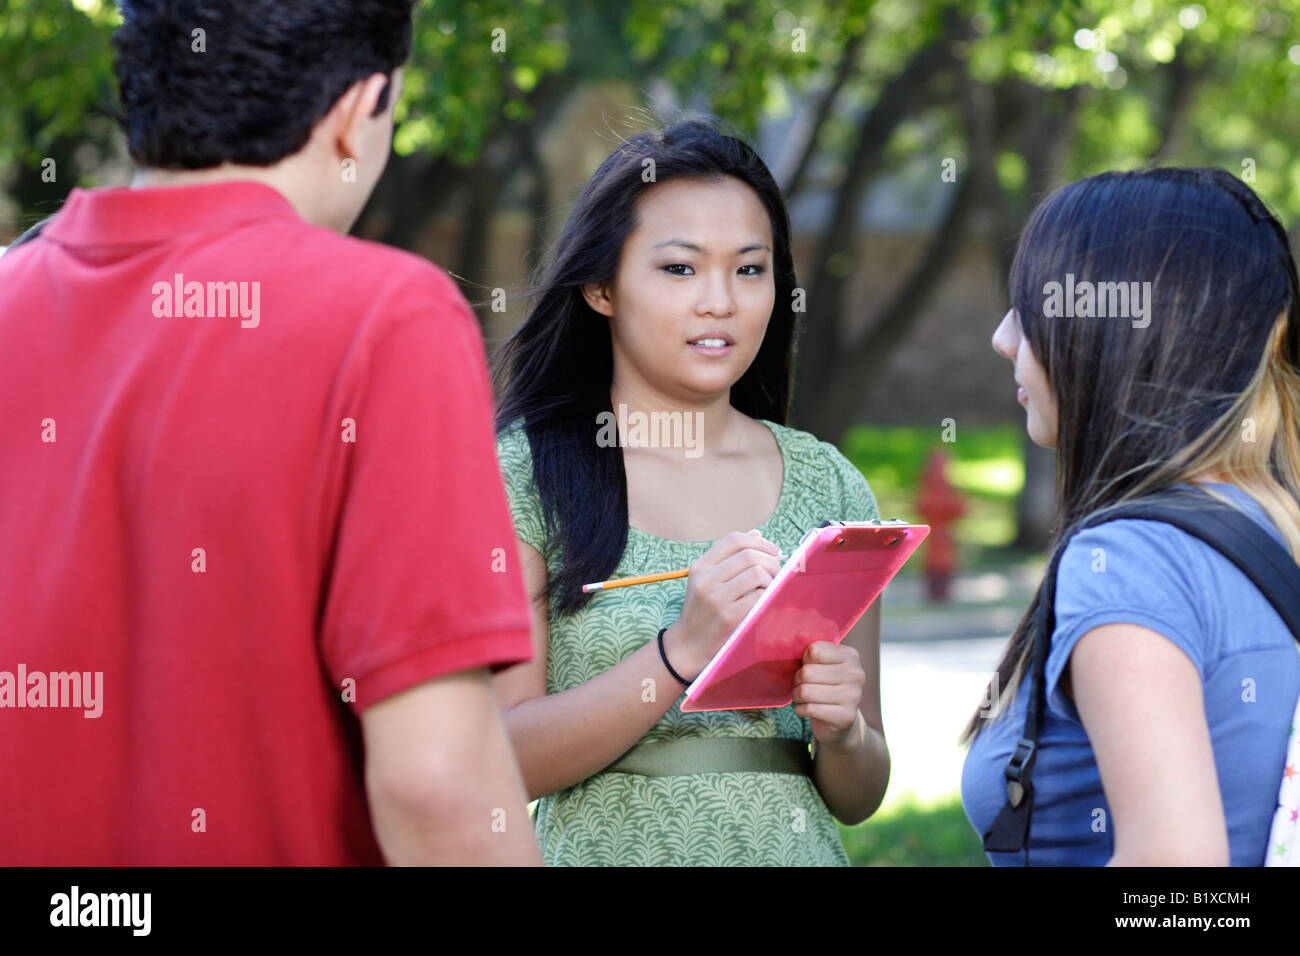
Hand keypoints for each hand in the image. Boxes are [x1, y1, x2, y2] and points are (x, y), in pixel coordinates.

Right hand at [663, 529, 782, 680]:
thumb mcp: (706, 581)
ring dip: (772, 579)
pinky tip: (766, 602)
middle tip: (777, 573)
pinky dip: (769, 596)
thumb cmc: (703, 611)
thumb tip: (758, 536)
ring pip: (757, 573)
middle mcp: (706, 579)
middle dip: (771, 561)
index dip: (759, 542)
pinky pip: (760, 596)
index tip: (773, 551)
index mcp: (700, 566)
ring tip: (771, 589)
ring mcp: (716, 598)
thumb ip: (729, 559)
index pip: (734, 540)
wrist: (688, 645)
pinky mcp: (729, 617)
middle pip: (749, 555)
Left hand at [793, 641, 865, 750]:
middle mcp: (856, 674)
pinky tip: (808, 709)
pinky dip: (801, 710)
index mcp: (850, 656)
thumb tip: (798, 633)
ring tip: (804, 697)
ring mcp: (854, 696)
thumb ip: (811, 651)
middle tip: (803, 685)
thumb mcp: (822, 664)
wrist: (841, 721)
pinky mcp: (845, 717)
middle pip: (807, 672)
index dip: (804, 660)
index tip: (809, 666)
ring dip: (798, 696)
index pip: (815, 650)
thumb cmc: (825, 686)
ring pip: (806, 691)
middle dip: (798, 680)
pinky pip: (809, 709)